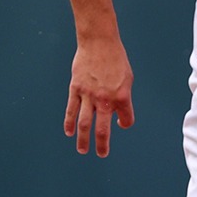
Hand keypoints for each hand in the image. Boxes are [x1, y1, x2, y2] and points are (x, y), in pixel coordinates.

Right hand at [65, 34, 134, 156]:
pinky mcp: (76, 89)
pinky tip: (69, 131)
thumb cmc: (115, 58)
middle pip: (102, 129)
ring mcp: (89, 95)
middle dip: (102, 144)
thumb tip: (116, 112)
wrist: (99, 41)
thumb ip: (123, 97)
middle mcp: (105, 99)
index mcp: (122, 96)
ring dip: (83, 139)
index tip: (120, 124)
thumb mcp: (127, 78)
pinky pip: (71, 109)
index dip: (124, 123)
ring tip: (83, 150)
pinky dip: (69, 122)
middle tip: (101, 154)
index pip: (126, 119)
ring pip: (84, 123)